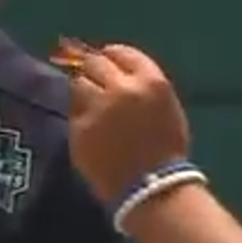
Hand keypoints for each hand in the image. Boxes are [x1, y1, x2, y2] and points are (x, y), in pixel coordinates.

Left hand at [65, 44, 190, 203]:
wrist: (152, 189)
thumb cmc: (167, 152)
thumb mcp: (168, 109)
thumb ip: (145, 87)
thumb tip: (121, 74)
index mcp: (151, 81)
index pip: (123, 53)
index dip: (113, 56)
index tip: (107, 60)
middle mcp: (122, 88)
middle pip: (96, 63)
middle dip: (94, 70)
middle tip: (93, 80)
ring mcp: (97, 107)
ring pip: (79, 84)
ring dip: (84, 91)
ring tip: (89, 105)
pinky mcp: (79, 127)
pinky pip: (74, 112)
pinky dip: (79, 116)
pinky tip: (88, 128)